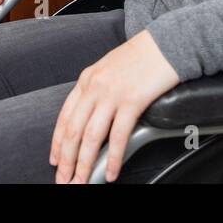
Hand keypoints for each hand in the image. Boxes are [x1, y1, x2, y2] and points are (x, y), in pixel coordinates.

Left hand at [50, 30, 179, 182]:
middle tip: (64, 179)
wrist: (166, 41)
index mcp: (87, 79)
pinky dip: (114, 158)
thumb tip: (92, 115)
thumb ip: (97, 89)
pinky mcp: (132, 101)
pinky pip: (118, 136)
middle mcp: (95, 86)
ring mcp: (112, 94)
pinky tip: (111, 172)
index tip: (55, 159)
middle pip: (73, 131)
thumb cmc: (142, 55)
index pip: (65, 116)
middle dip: (66, 160)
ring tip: (82, 181)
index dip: (58, 142)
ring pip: (91, 137)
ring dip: (84, 164)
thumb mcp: (109, 68)